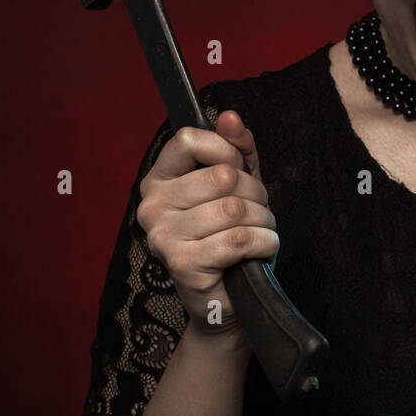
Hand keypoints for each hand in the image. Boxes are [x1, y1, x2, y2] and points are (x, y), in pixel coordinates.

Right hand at [135, 111, 276, 338]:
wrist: (224, 298)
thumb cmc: (228, 237)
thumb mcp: (237, 186)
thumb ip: (236, 150)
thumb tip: (230, 117)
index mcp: (158, 180)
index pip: (188, 139)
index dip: (225, 150)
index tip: (239, 169)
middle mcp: (151, 206)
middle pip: (222, 176)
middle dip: (256, 194)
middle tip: (255, 213)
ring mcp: (163, 236)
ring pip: (235, 208)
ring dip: (264, 221)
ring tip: (260, 233)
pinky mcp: (183, 264)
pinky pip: (239, 238)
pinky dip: (264, 242)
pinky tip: (260, 250)